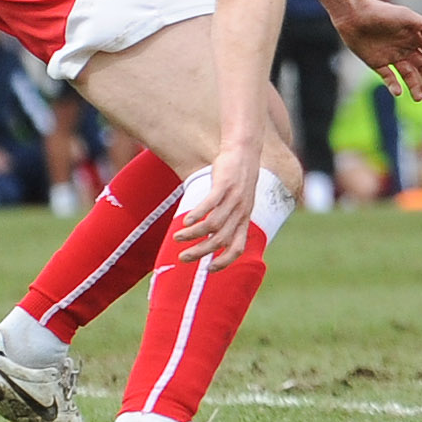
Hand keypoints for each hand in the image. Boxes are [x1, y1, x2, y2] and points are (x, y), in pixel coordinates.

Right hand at [173, 142, 261, 267]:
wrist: (244, 152)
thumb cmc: (237, 181)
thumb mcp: (238, 203)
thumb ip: (228, 220)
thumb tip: (209, 238)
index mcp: (244, 219)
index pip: (238, 247)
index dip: (225, 261)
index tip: (208, 269)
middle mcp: (241, 212)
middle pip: (220, 240)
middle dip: (201, 252)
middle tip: (183, 258)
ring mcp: (234, 198)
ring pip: (212, 224)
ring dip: (192, 234)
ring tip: (177, 237)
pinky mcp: (224, 185)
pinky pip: (210, 204)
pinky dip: (197, 215)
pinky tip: (184, 221)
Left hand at [336, 0, 421, 98]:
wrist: (354, 15)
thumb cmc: (382, 12)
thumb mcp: (407, 16)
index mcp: (416, 37)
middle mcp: (407, 48)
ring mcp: (393, 57)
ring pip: (409, 76)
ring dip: (415, 87)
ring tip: (418, 98)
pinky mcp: (378, 64)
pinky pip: (389, 78)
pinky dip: (394, 86)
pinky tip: (398, 92)